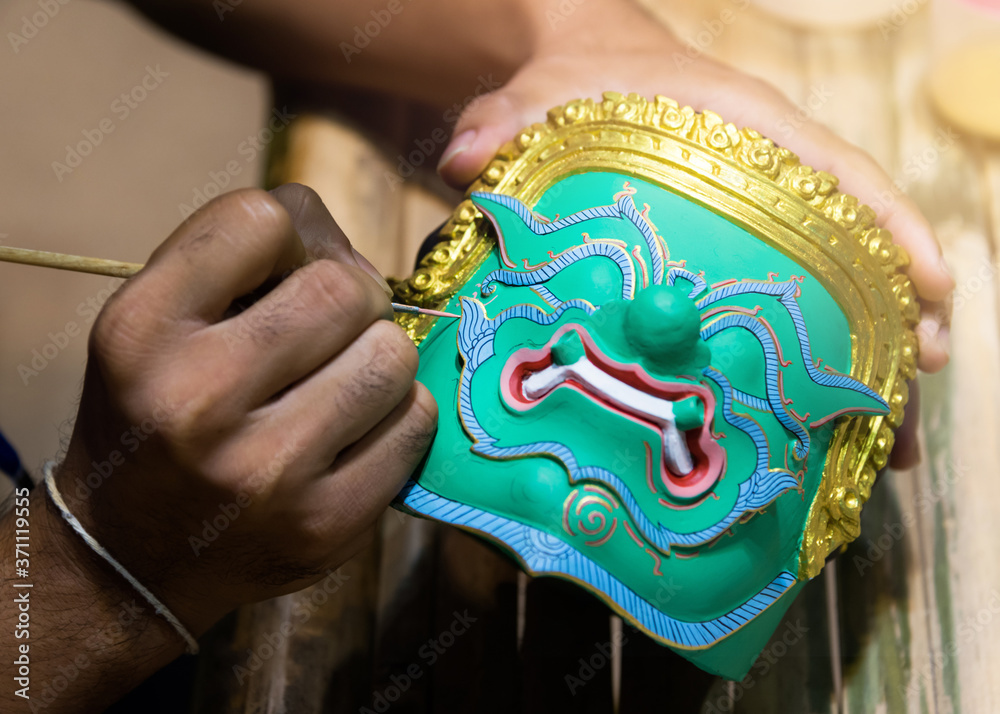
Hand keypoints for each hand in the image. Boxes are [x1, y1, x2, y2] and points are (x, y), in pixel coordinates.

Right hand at [55, 184, 436, 635]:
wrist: (135, 559)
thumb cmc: (157, 416)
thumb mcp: (157, 323)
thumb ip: (240, 261)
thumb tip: (353, 248)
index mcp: (142, 331)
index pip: (262, 219)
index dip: (291, 235)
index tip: (284, 272)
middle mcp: (195, 400)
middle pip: (346, 287)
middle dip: (351, 297)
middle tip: (330, 328)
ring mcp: (266, 471)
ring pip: (393, 354)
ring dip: (379, 358)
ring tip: (341, 382)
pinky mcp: (325, 525)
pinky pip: (416, 423)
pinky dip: (398, 416)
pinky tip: (356, 431)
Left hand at [435, 4, 947, 467]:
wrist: (575, 76)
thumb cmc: (578, 82)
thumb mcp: (544, 95)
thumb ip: (504, 123)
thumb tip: (464, 159)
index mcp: (744, 130)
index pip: (835, 174)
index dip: (890, 233)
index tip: (934, 292)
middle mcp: (765, 183)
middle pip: (850, 255)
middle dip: (891, 326)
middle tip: (910, 400)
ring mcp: (751, 229)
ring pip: (825, 296)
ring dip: (855, 367)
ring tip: (881, 445)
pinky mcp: (727, 263)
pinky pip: (778, 312)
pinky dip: (799, 368)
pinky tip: (804, 428)